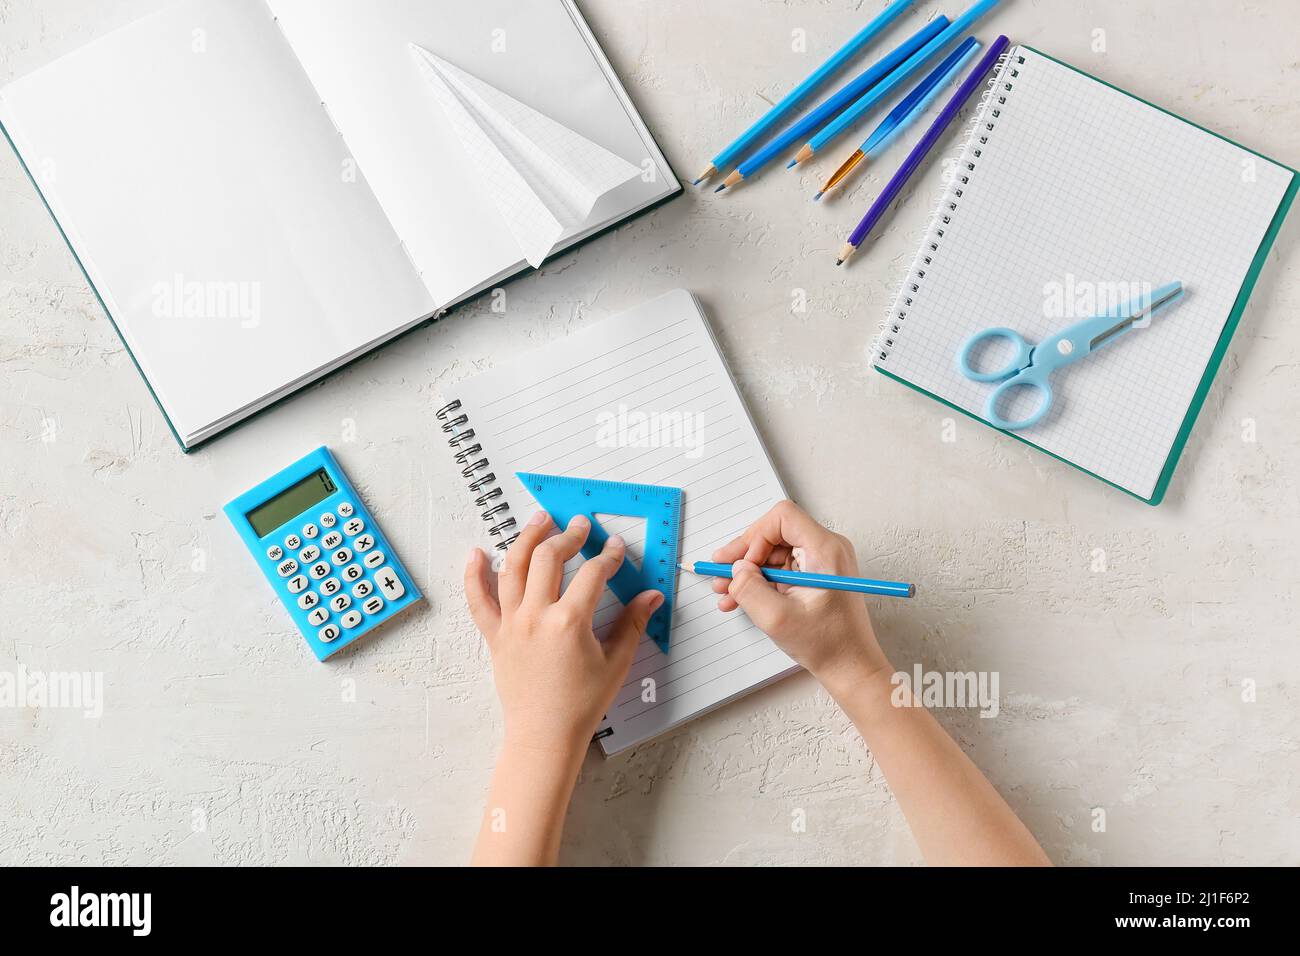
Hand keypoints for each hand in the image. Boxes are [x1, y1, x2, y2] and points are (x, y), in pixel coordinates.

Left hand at [465, 510, 662, 756]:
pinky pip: (479, 600)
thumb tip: (652, 596)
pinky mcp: (495, 636)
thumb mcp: (616, 663)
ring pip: (513, 567)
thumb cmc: (581, 704)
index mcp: (569, 622)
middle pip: (549, 558)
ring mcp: (512, 624)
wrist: (544, 735)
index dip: (608, 556)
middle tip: (581, 526)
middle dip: (568, 536)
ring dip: (526, 538)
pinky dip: (474, 575)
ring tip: (540, 520)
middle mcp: (536, 616)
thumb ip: (633, 623)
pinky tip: (476, 553)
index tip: (616, 548)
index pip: (593, 574)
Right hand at [713, 500, 890, 694]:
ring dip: (747, 571)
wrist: (851, 668)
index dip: (755, 537)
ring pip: (773, 553)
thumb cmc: (829, 645)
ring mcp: (820, 562)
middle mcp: (826, 549)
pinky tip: (739, 598)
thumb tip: (735, 569)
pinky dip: (759, 581)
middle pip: (775, 534)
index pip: (783, 518)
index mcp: (825, 551)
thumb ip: (749, 589)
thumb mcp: (777, 618)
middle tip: (721, 573)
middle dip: (744, 555)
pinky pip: (780, 568)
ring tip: (725, 591)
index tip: (742, 564)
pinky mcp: (814, 575)